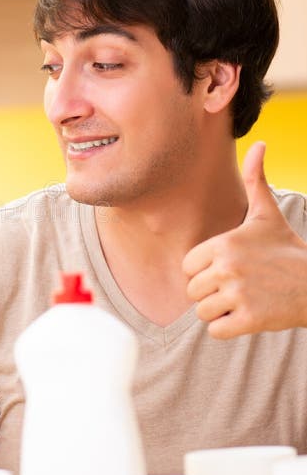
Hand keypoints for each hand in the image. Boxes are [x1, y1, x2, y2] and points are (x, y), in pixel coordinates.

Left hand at [183, 142, 306, 338]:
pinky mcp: (248, 320)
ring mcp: (238, 295)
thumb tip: (259, 143)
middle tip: (241, 286)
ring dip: (221, 311)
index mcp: (223, 244)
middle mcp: (227, 268)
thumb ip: (255, 179)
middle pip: (193, 291)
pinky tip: (249, 315)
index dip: (204, 271)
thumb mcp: (267, 214)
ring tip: (246, 299)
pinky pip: (216, 331)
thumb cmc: (286, 249)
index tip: (229, 269)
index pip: (188, 267)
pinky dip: (229, 328)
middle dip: (213, 293)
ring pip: (203, 312)